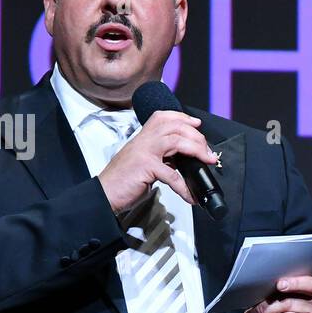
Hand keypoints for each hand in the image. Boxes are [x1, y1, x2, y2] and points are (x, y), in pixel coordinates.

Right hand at [98, 109, 219, 211]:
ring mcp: (144, 152)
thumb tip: (184, 159)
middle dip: (196, 136)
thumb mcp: (144, 162)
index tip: (197, 124)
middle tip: (208, 151)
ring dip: (196, 150)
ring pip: (176, 140)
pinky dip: (184, 186)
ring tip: (207, 161)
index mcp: (143, 137)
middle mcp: (143, 140)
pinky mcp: (145, 167)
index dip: (183, 117)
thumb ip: (161, 157)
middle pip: (175, 126)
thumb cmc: (123, 180)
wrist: (104, 193)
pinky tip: (190, 195)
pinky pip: (171, 174)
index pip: (164, 117)